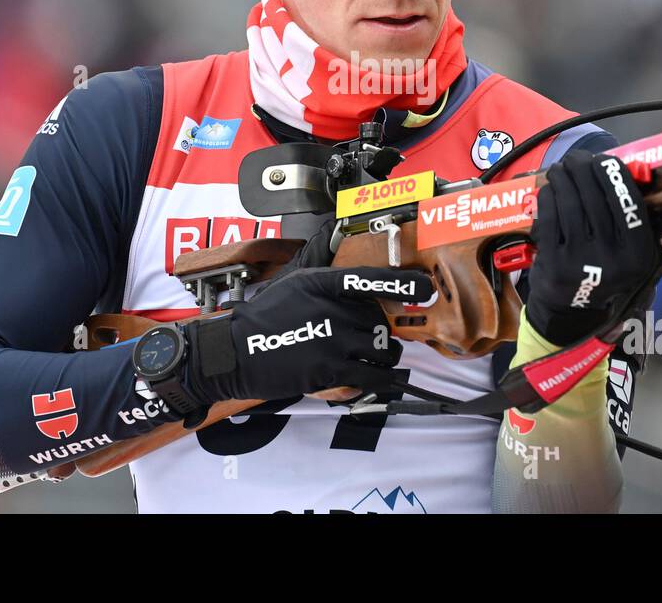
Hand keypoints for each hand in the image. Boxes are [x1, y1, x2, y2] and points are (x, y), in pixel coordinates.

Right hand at [180, 265, 433, 404]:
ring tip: (379, 361)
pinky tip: (384, 381)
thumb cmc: (264, 320)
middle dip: (382, 333)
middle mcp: (332, 308)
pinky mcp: (331, 369)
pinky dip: (383, 381)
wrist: (236, 352)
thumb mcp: (294, 285)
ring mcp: (333, 338)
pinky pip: (372, 375)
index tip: (425, 288)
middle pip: (379, 321)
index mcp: (323, 283)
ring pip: (382, 349)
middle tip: (375, 340)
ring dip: (386, 358)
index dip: (403, 284)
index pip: (372, 279)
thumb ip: (328, 286)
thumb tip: (362, 291)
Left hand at [527, 150, 661, 344]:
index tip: (603, 159)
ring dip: (563, 178)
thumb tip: (623, 169)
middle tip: (576, 159)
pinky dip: (549, 197)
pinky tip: (550, 189)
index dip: (613, 174)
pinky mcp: (554, 263)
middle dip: (583, 169)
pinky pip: (550, 217)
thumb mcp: (630, 253)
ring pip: (571, 204)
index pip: (628, 201)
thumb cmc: (604, 269)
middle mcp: (614, 258)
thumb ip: (632, 219)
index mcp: (639, 253)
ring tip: (561, 169)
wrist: (574, 310)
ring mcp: (582, 261)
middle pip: (596, 197)